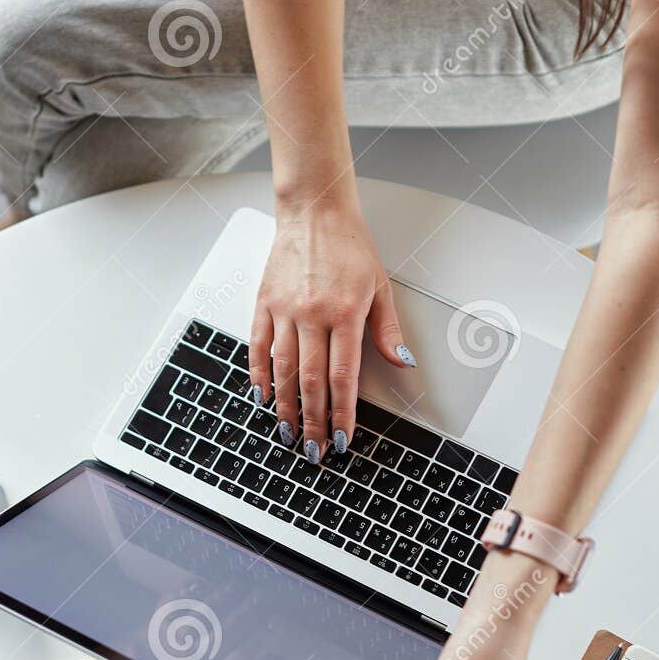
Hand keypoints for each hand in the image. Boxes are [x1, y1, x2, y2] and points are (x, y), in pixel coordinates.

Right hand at [249, 200, 414, 460]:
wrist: (315, 211)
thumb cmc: (349, 246)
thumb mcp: (380, 286)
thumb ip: (387, 329)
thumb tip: (401, 361)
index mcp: (344, 313)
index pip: (343, 376)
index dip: (342, 412)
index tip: (342, 437)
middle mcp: (312, 314)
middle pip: (312, 380)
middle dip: (313, 420)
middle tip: (314, 448)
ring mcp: (284, 309)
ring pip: (282, 368)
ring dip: (285, 405)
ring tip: (289, 431)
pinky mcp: (263, 302)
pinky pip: (257, 344)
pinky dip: (258, 373)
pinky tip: (262, 395)